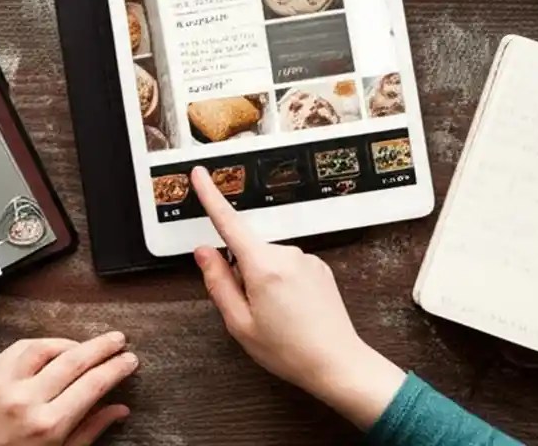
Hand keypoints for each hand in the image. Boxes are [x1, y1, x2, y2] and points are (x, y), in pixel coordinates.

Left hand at [0, 332, 135, 445]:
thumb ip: (90, 430)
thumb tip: (119, 410)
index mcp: (48, 426)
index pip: (93, 385)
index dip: (115, 369)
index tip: (128, 360)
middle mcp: (26, 401)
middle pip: (74, 360)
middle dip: (101, 347)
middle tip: (118, 340)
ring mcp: (4, 386)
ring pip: (45, 347)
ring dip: (71, 342)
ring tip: (87, 345)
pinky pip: (18, 349)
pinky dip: (40, 343)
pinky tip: (53, 347)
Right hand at [190, 167, 404, 429]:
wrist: (337, 363)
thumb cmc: (288, 350)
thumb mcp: (240, 323)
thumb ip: (218, 282)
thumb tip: (203, 251)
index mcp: (263, 266)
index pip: (229, 223)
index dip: (211, 196)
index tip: (200, 174)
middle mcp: (286, 253)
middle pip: (247, 252)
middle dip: (241, 275)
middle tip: (253, 313)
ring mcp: (306, 258)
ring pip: (267, 261)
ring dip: (263, 281)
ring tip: (278, 318)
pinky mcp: (319, 266)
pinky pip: (288, 267)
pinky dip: (282, 284)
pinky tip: (294, 311)